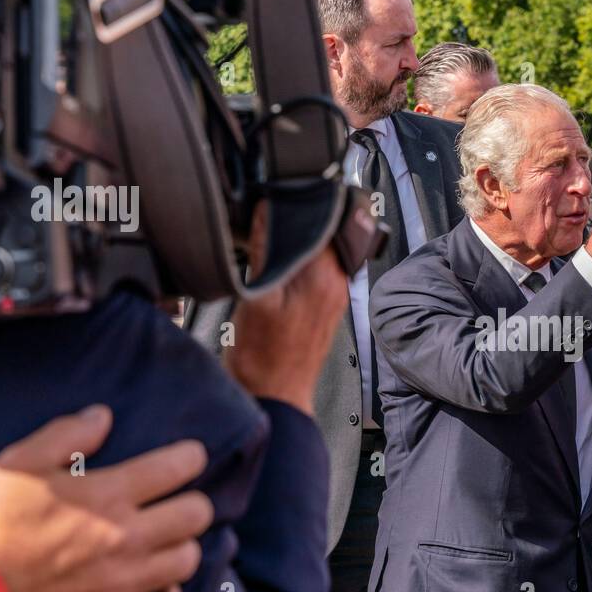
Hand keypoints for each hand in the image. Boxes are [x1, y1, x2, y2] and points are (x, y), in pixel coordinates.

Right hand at [0, 406, 212, 591]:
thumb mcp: (17, 465)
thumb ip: (64, 434)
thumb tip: (103, 416)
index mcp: (107, 496)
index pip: (177, 467)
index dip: (191, 457)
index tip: (189, 457)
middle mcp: (126, 538)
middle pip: (196, 515)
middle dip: (192, 503)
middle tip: (175, 503)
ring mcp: (124, 584)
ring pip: (188, 561)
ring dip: (181, 548)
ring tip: (165, 543)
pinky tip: (159, 590)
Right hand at [224, 201, 349, 413]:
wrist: (274, 398)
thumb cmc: (264, 361)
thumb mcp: (255, 297)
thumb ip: (266, 250)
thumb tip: (266, 210)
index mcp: (325, 277)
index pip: (322, 218)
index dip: (298, 202)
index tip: (277, 193)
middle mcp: (337, 284)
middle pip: (322, 231)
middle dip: (296, 218)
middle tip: (266, 212)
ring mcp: (333, 296)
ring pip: (317, 249)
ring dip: (295, 239)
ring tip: (267, 238)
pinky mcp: (323, 307)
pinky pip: (313, 269)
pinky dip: (296, 260)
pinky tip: (275, 264)